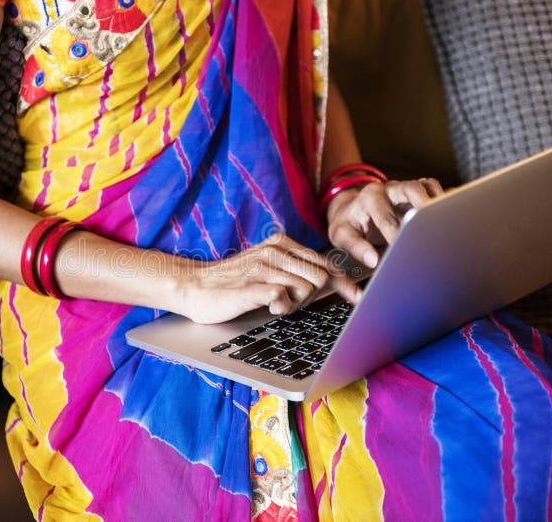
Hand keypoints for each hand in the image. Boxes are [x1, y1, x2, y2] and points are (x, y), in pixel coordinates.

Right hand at [174, 234, 359, 323]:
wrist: (193, 287)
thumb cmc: (234, 282)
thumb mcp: (268, 268)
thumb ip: (296, 269)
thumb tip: (335, 280)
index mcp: (282, 244)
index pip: (324, 262)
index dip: (344, 283)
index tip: (358, 298)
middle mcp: (275, 251)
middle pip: (320, 277)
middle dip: (313, 296)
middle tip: (290, 301)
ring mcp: (263, 267)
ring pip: (306, 289)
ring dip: (296, 303)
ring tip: (275, 302)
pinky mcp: (252, 286)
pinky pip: (283, 298)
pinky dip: (282, 307)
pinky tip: (268, 307)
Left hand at [326, 177, 444, 277]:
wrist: (352, 209)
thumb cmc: (348, 224)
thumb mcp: (342, 235)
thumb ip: (355, 247)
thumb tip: (374, 261)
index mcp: (370, 198)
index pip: (385, 215)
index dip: (394, 231)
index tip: (400, 246)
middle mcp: (390, 189)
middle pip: (412, 188)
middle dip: (424, 205)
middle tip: (434, 225)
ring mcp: (406, 189)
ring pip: (428, 187)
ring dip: (439, 202)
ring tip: (449, 222)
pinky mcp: (419, 193)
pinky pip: (436, 192)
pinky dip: (447, 202)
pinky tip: (455, 218)